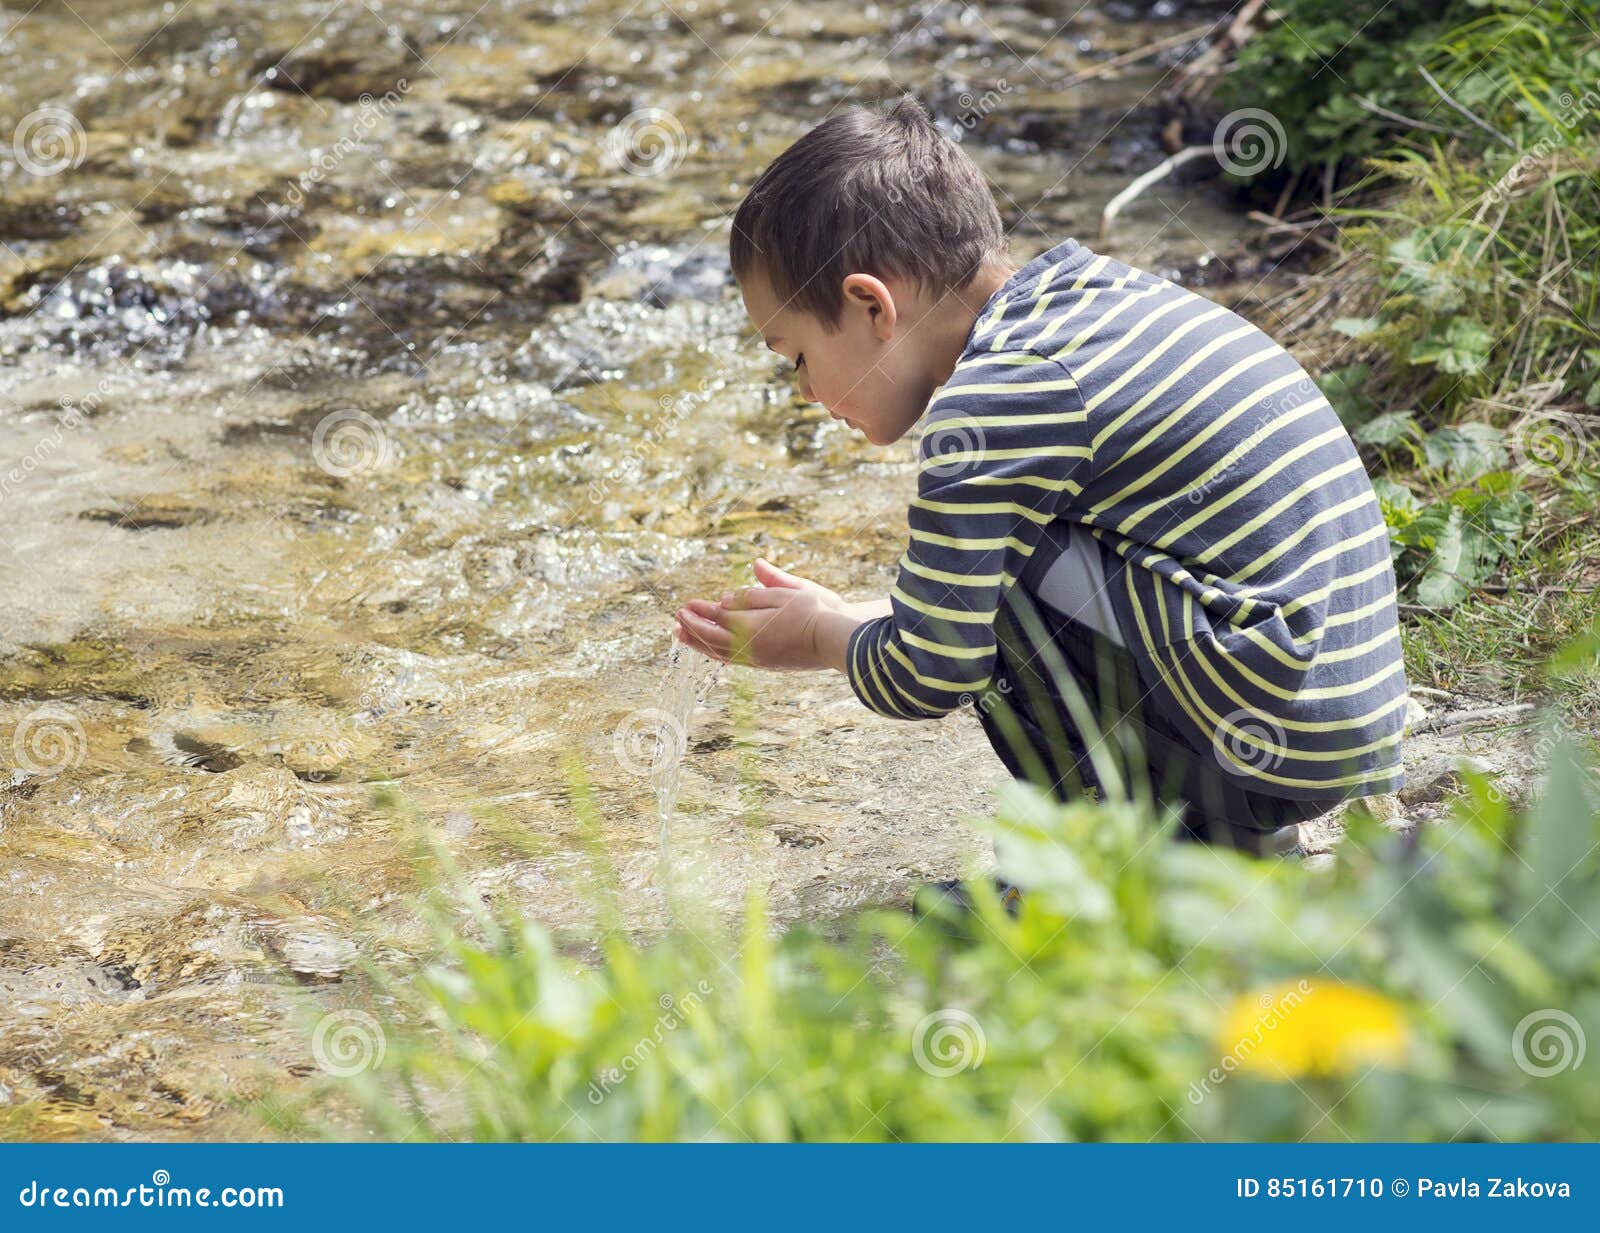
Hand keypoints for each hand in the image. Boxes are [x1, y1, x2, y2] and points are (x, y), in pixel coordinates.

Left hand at [674, 558, 856, 671]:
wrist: (834, 640)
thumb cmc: (813, 611)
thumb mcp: (785, 592)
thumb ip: (753, 594)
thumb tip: (725, 598)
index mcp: (751, 625)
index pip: (717, 617)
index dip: (700, 611)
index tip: (686, 604)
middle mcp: (749, 646)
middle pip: (712, 639)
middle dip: (692, 629)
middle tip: (675, 622)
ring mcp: (757, 658)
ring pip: (719, 653)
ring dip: (699, 644)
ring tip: (683, 637)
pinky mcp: (767, 665)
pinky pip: (732, 660)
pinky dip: (716, 653)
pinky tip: (713, 650)